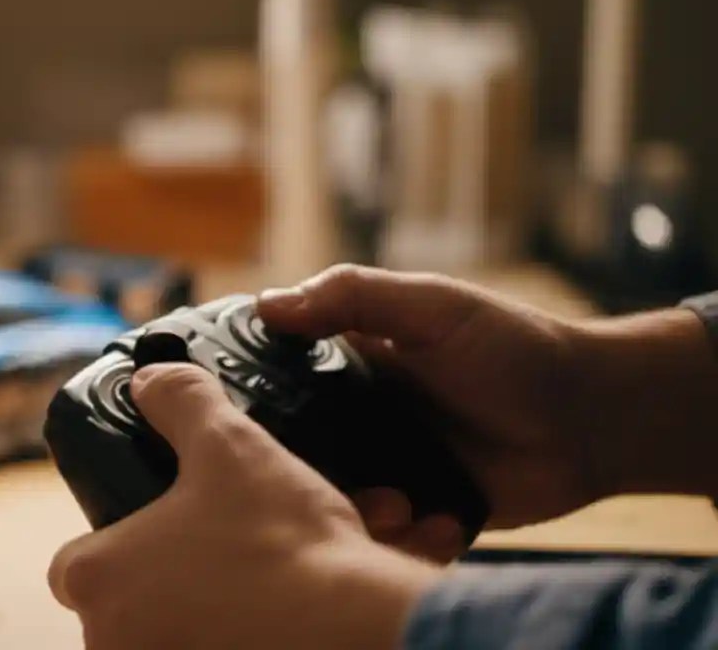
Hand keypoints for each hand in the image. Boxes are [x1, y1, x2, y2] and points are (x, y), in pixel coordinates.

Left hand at [48, 363, 440, 649]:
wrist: (354, 631)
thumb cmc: (276, 542)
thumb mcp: (227, 443)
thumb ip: (179, 401)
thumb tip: (151, 379)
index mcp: (94, 580)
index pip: (73, 563)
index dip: (115, 535)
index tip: (158, 520)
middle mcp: (113, 642)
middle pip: (131, 598)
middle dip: (178, 566)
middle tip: (229, 536)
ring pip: (186, 623)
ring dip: (226, 592)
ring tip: (286, 554)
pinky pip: (230, 642)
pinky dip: (259, 624)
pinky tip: (309, 592)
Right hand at [257, 264, 597, 558]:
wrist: (593, 421)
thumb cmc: (517, 348)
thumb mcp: (432, 305)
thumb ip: (353, 296)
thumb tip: (268, 304)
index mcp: (352, 360)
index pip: (277, 374)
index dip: (252, 388)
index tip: (232, 399)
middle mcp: (358, 414)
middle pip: (291, 439)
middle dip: (289, 456)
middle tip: (301, 461)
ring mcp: (384, 464)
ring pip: (325, 489)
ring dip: (339, 496)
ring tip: (386, 496)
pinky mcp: (413, 512)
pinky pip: (374, 529)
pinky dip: (381, 528)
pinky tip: (408, 512)